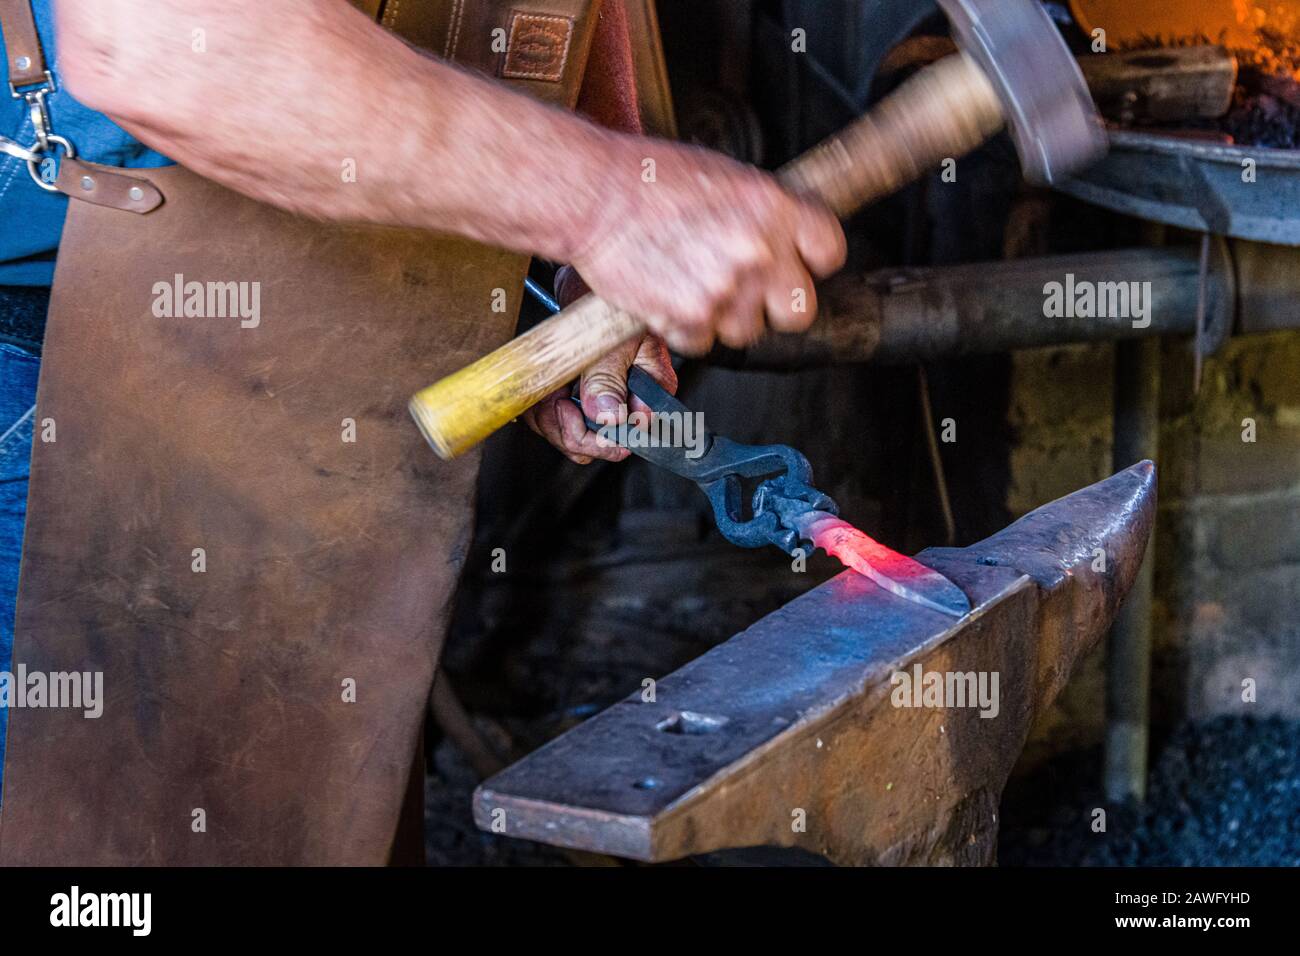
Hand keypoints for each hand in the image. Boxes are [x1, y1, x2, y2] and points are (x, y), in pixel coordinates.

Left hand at [522, 268, 676, 464]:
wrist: (583, 273)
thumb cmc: (607, 298)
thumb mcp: (612, 338)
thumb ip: (608, 378)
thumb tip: (609, 415)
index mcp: (650, 390)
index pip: (631, 437)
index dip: (601, 437)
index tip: (576, 412)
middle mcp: (629, 399)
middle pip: (600, 443)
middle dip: (571, 431)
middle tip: (558, 404)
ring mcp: (601, 397)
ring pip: (574, 436)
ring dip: (553, 422)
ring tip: (550, 395)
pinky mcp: (576, 392)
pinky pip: (557, 420)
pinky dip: (543, 411)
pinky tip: (543, 393)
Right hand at [569, 138, 846, 354]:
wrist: (593, 197)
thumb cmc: (650, 180)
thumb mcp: (726, 177)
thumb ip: (765, 213)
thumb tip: (789, 241)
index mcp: (774, 206)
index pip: (830, 252)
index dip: (811, 262)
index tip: (795, 263)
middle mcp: (759, 250)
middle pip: (800, 310)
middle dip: (774, 305)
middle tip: (746, 290)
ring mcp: (727, 289)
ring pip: (749, 333)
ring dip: (725, 320)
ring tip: (693, 285)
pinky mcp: (690, 319)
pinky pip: (704, 344)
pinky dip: (684, 330)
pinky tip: (667, 296)